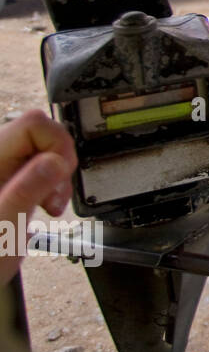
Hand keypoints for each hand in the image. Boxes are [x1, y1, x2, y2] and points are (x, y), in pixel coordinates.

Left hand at [0, 111, 77, 285]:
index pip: (33, 124)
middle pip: (42, 134)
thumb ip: (27, 190)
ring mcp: (4, 173)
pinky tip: (43, 205)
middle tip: (53, 197)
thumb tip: (56, 160)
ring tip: (49, 206)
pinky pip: (40, 168)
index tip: (60, 175)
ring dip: (57, 177)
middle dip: (60, 163)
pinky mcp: (11, 185)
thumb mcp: (4, 226)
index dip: (57, 145)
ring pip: (44, 151)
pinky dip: (50, 185)